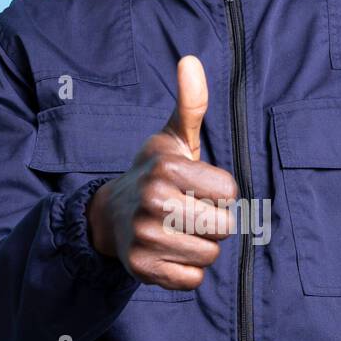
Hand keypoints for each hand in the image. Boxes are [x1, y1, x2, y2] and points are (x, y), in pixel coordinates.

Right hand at [86, 55, 238, 290]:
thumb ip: (191, 104)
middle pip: (224, 227)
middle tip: (187, 211)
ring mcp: (145, 237)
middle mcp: (153, 202)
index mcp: (167, 168)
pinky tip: (169, 252)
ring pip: (209, 255)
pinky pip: (193, 279)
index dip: (219, 193)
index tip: (196, 188)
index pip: (230, 192)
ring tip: (176, 230)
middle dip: (213, 222)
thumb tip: (190, 60)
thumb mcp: (172, 138)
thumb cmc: (154, 173)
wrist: (111, 215)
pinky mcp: (143, 269)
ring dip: (200, 246)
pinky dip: (186, 270)